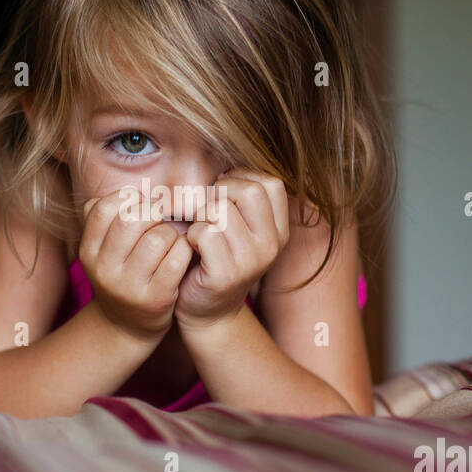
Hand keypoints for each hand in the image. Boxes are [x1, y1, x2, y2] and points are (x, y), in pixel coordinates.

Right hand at [79, 188, 194, 342]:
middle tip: (159, 221)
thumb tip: (126, 192)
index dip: (129, 199)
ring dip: (172, 233)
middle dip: (153, 213)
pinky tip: (181, 254)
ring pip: (159, 237)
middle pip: (133, 219)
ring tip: (170, 240)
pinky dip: (184, 250)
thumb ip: (102, 217)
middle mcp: (104, 269)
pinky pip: (177, 259)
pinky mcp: (156, 299)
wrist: (127, 326)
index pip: (105, 208)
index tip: (140, 206)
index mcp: (88, 251)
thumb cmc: (121, 274)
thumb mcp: (101, 249)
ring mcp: (129, 287)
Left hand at [174, 170, 290, 329]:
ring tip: (200, 235)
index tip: (223, 197)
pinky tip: (193, 249)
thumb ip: (240, 197)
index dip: (239, 179)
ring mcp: (253, 261)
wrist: (207, 312)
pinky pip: (205, 232)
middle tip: (208, 214)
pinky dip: (191, 236)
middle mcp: (272, 244)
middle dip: (218, 194)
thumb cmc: (217, 259)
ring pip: (220, 210)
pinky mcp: (228, 274)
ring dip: (201, 217)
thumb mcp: (240, 228)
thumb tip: (225, 159)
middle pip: (247, 190)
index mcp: (279, 229)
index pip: (269, 181)